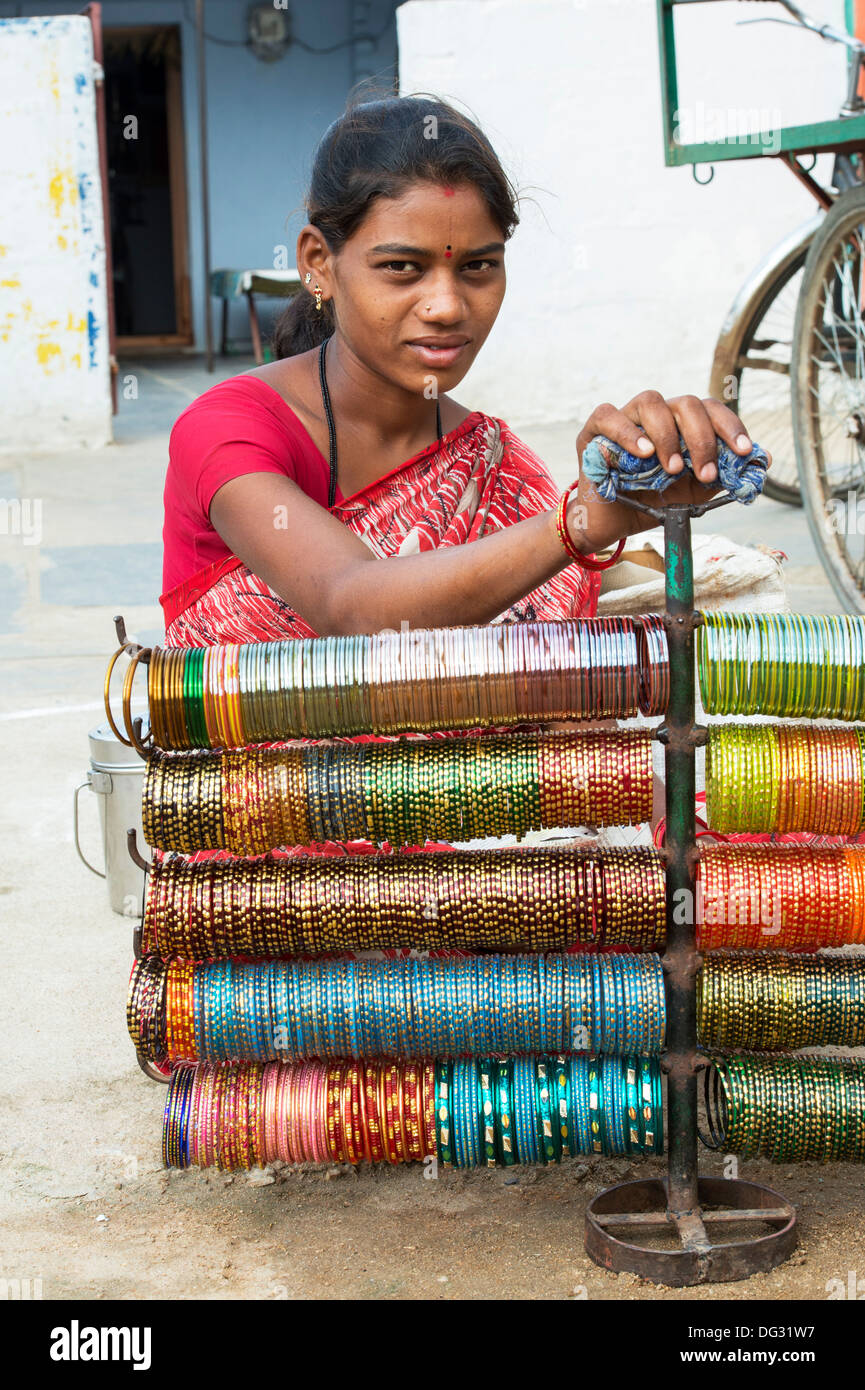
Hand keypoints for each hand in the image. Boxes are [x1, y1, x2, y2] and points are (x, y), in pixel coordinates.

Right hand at [568, 391, 770, 553]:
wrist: (614, 525)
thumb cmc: (651, 503)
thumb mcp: (695, 493)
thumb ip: (724, 475)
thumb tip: (761, 459)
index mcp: (681, 424)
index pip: (710, 409)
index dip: (730, 426)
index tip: (742, 451)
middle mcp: (656, 415)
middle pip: (686, 403)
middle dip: (702, 438)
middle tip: (705, 473)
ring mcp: (625, 417)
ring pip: (651, 401)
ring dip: (668, 435)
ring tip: (672, 469)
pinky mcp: (595, 429)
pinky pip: (609, 415)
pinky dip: (628, 432)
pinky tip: (643, 453)